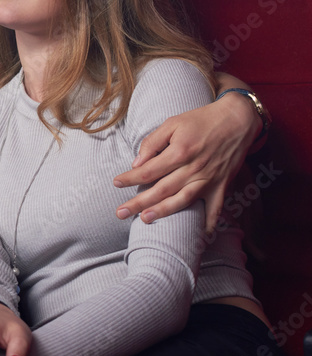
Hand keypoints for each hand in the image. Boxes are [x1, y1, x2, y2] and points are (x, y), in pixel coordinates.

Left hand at [113, 83, 259, 232]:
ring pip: (183, 200)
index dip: (130, 178)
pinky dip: (209, 221)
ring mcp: (209, 178)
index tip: (116, 183)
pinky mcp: (222, 184)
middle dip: (138, 202)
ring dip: (164, 211)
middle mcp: (193, 168)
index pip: (149, 170)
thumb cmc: (201, 119)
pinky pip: (216, 207)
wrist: (238, 119)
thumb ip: (153, 142)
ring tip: (145, 220)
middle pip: (161, 189)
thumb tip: (137, 163)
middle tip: (120, 213)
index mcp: (180, 152)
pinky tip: (201, 236)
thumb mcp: (172, 123)